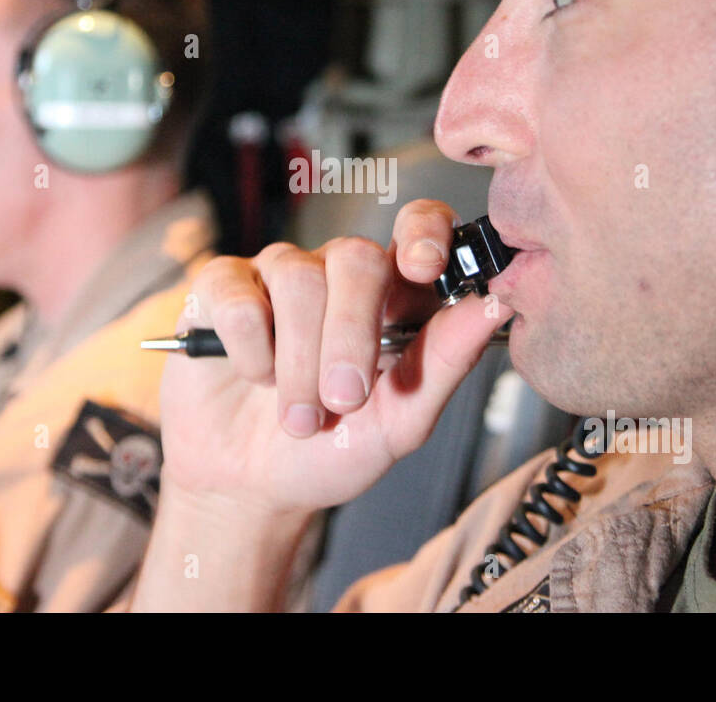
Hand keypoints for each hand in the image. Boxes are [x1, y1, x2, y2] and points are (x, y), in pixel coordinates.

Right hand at [157, 199, 514, 519]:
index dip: (425, 232)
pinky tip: (253, 377)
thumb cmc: (333, 451)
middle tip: (345, 399)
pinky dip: (249, 351)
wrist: (253, 487)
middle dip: (352, 334)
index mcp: (395, 297)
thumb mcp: (399, 425)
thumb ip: (446, 364)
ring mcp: (278, 276)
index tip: (423, 266)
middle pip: (355, 257)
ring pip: (297, 279)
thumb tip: (494, 306)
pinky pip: (238, 296)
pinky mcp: (221, 289)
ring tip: (299, 416)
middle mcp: (339, 275)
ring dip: (299, 362)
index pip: (420, 226)